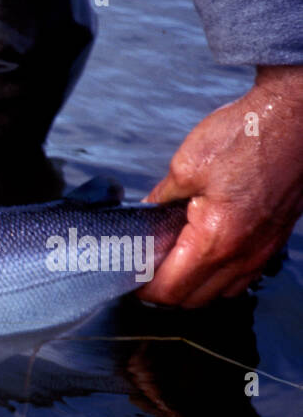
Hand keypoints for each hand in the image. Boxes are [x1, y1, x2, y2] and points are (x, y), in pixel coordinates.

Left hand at [141, 66, 302, 306]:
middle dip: (165, 292)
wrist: (295, 116)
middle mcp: (243, 254)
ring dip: (194, 288)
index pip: (169, 291)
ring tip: (174, 264)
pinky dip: (221, 277)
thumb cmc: (247, 135)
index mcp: (215, 240)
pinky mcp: (275, 240)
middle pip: (193, 300)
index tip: (130, 277)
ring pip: (220, 293)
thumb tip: (147, 217)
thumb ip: (161, 201)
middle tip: (147, 269)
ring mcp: (263, 251)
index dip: (143, 289)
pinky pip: (243, 277)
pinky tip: (206, 256)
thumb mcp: (186, 166)